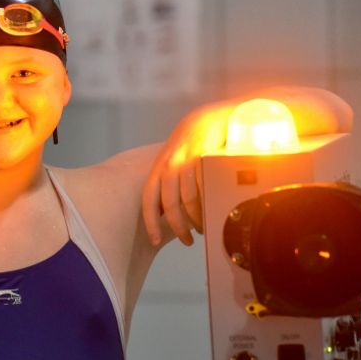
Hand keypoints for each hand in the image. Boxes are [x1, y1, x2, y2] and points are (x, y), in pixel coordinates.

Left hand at [142, 106, 226, 246]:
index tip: (153, 241)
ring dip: (196, 219)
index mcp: (158, 168)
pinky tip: (212, 213)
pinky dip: (209, 205)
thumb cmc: (191, 144)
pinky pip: (205, 189)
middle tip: (186, 241)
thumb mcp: (174, 161)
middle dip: (178, 227)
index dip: (150, 221)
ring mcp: (187, 162)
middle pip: (170, 205)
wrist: (208, 118)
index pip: (148, 199)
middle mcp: (169, 165)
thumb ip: (169, 182)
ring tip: (202, 229)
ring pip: (189, 200)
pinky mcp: (204, 159)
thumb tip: (167, 212)